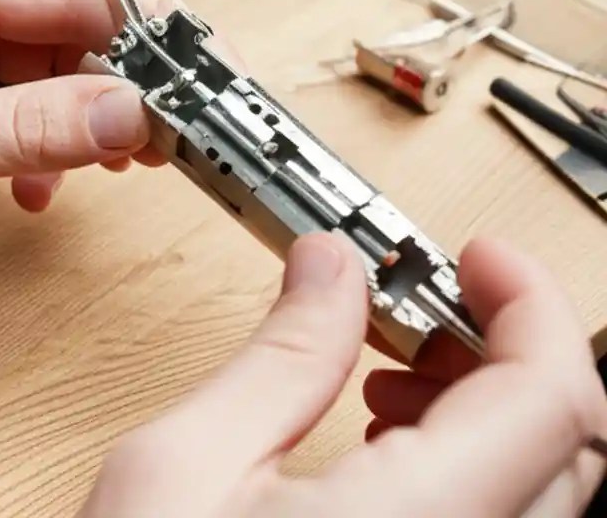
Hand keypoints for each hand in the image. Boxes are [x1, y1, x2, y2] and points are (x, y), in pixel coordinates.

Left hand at [0, 0, 224, 369]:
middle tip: (165, 133)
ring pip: (43, 85)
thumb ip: (27, 127)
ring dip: (81, 126)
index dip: (137, 32)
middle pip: (61, 36)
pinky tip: (38, 191)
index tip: (195, 74)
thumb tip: (124, 111)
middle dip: (115, 85)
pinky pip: (13, 129)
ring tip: (112, 164)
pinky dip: (41, 157)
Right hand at [77, 235, 606, 516]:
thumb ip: (282, 356)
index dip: (532, 305)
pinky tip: (378, 447)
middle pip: (566, 443)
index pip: (550, 396)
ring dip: (486, 411)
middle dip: (504, 352)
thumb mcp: (186, 465)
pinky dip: (463, 467)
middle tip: (419, 306)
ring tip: (384, 376)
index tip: (479, 258)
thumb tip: (330, 270)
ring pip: (540, 493)